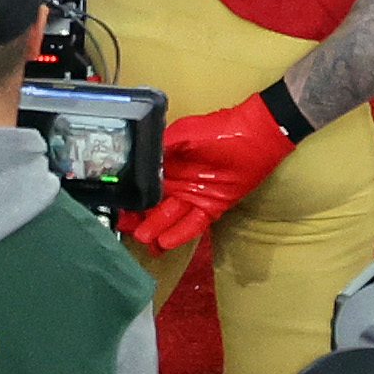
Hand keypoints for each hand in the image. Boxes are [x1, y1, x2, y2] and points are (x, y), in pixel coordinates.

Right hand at [117, 93, 294, 254]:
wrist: (255, 137)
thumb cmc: (219, 131)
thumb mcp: (186, 133)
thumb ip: (164, 145)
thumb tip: (140, 158)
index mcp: (169, 163)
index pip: (146, 184)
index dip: (133, 198)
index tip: (119, 210)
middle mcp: (179, 182)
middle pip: (156, 204)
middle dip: (141, 218)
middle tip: (127, 231)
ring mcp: (195, 196)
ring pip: (172, 216)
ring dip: (158, 228)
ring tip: (144, 240)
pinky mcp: (212, 206)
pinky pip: (194, 223)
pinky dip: (181, 232)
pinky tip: (166, 242)